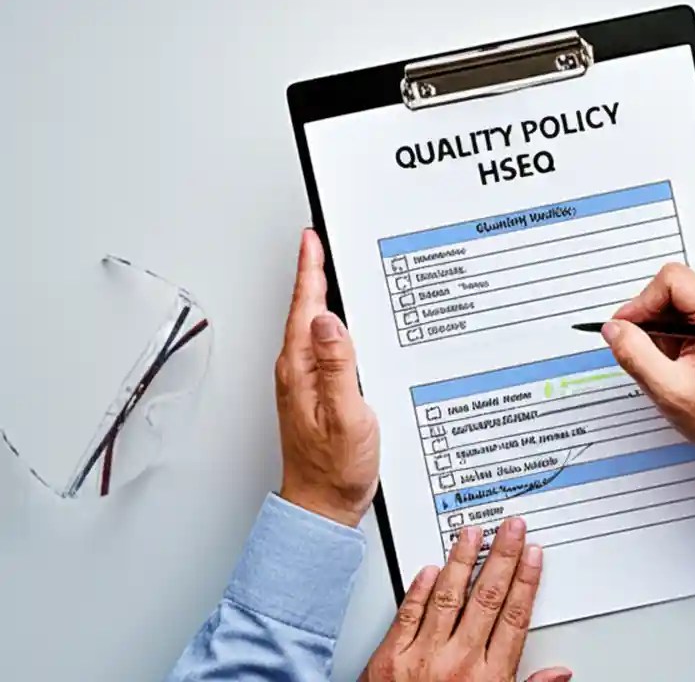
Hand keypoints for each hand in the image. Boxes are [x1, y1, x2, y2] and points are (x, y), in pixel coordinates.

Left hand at [275, 229, 379, 526]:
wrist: (324, 506)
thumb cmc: (335, 470)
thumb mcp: (346, 416)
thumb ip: (338, 367)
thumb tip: (328, 321)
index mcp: (301, 370)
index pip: (306, 308)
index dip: (310, 271)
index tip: (311, 239)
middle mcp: (296, 372)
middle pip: (305, 311)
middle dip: (313, 273)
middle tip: (318, 242)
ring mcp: (303, 383)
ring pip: (311, 327)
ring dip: (319, 297)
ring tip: (326, 269)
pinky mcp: (314, 393)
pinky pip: (320, 347)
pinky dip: (329, 325)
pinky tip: (338, 323)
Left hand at [361, 519, 570, 681]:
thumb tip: (560, 674)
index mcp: (488, 679)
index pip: (515, 617)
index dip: (526, 580)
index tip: (533, 555)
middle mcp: (457, 664)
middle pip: (487, 598)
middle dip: (502, 557)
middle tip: (511, 528)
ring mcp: (421, 658)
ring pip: (447, 596)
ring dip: (462, 561)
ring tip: (472, 534)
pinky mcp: (388, 659)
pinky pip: (408, 613)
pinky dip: (419, 588)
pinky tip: (429, 568)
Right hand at [603, 263, 694, 460]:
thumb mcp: (668, 389)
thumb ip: (635, 354)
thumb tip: (615, 328)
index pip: (671, 281)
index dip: (641, 303)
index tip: (627, 327)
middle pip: (675, 286)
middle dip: (653, 317)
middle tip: (648, 350)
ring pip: (681, 295)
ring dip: (665, 325)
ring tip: (670, 358)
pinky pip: (692, 306)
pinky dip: (677, 328)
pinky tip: (681, 354)